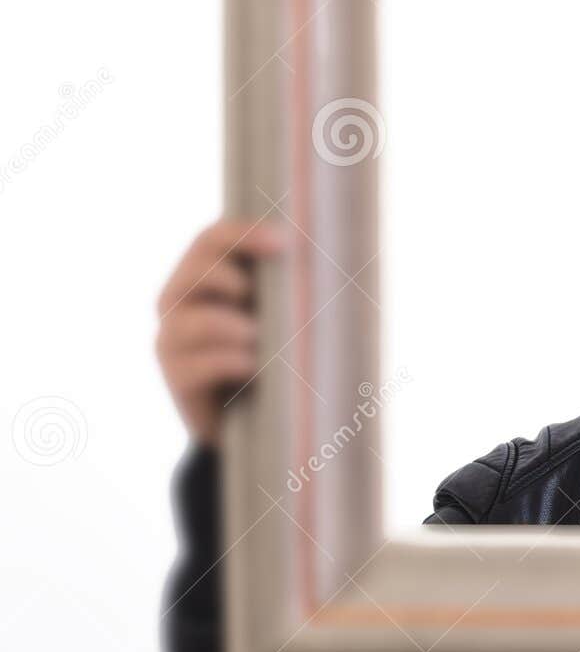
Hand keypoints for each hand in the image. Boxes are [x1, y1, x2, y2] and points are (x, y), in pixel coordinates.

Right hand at [155, 218, 284, 447]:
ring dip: (232, 325)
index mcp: (203, 274)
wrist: (251, 417)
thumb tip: (337, 262)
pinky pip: (197, 365)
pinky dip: (228, 361)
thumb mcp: (279, 314)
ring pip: (193, 321)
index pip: (212, 239)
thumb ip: (290, 286)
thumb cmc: (272, 351)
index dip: (243, 234)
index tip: (285, 241)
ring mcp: (171, 341)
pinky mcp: (177, 379)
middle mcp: (178, 301)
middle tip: (255, 294)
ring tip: (257, 335)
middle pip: (196, 271)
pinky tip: (253, 365)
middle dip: (230, 279)